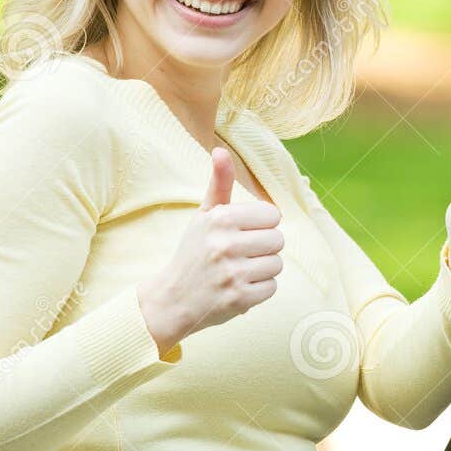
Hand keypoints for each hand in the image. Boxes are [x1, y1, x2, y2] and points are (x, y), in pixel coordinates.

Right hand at [138, 147, 283, 351]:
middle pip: (278, 240)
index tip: (244, 233)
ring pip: (277, 264)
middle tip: (241, 255)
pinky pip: (272, 288)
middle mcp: (225, 244)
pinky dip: (260, 290)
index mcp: (220, 218)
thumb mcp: (203, 215)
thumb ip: (219, 184)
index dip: (262, 226)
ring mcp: (232, 273)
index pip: (273, 216)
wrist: (172, 299)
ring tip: (240, 271)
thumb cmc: (193, 252)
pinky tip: (239, 287)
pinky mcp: (239, 299)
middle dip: (264, 248)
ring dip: (263, 270)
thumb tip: (221, 150)